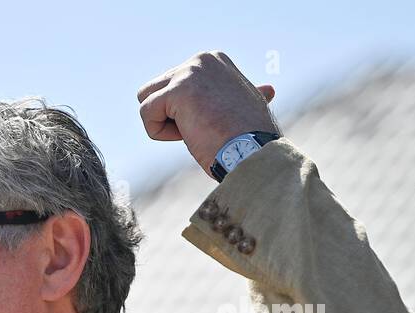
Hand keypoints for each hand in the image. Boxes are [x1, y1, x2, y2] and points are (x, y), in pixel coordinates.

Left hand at [137, 51, 278, 173]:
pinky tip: (188, 134)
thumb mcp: (249, 105)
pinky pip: (146, 114)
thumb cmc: (251, 136)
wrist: (251, 151)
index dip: (183, 113)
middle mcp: (200, 59)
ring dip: (163, 124)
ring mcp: (189, 72)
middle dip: (170, 116)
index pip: (170, 86)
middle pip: (154, 91)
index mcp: (212, 61)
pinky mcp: (177, 90)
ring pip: (146, 102)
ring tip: (194, 130)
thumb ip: (240, 95)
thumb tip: (268, 91)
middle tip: (201, 127)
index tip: (210, 121)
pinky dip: (159, 132)